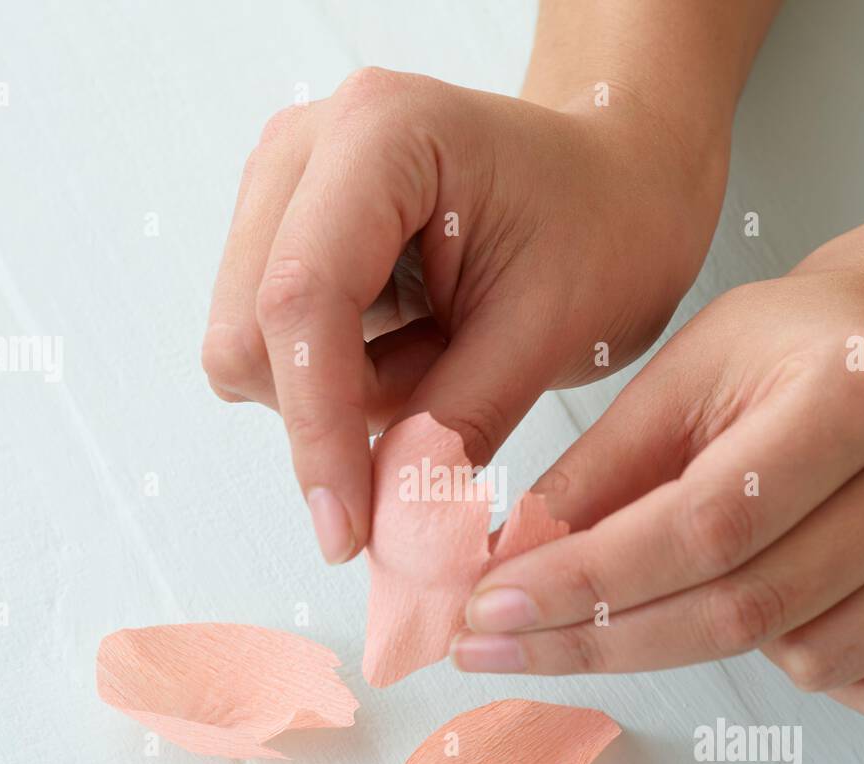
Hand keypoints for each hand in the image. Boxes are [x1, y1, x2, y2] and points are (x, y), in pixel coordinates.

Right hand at [202, 67, 727, 562]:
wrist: (615, 188)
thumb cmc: (604, 230)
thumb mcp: (549, 334)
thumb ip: (455, 429)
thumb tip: (386, 527)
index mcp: (380, 133)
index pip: (302, 299)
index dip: (317, 428)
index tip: (345, 529)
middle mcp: (306, 147)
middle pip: (248, 332)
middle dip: (328, 411)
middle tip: (435, 415)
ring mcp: (284, 188)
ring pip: (249, 351)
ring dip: (340, 394)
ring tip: (442, 355)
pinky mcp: (282, 233)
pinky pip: (272, 351)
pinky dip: (340, 381)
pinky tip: (414, 343)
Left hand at [454, 265, 863, 728]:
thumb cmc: (785, 356)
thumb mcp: (680, 377)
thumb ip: (598, 474)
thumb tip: (503, 568)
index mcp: (854, 392)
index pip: (702, 524)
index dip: (584, 583)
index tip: (484, 615)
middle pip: (745, 610)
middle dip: (600, 642)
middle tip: (499, 648)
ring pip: (809, 660)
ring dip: (718, 642)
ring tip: (707, 573)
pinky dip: (816, 673)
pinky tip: (791, 605)